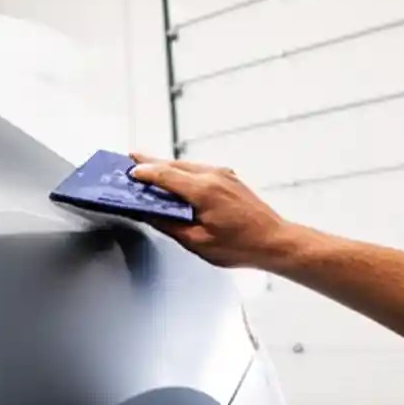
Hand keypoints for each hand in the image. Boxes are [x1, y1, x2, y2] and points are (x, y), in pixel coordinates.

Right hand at [128, 154, 294, 268]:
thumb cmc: (240, 245)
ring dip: (167, 166)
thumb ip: (169, 225)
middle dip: (151, 162)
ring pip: (187, 165)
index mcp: (203, 191)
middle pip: (174, 165)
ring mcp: (224, 175)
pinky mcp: (230, 179)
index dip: (144, 173)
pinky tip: (176, 177)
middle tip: (131, 159)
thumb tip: (149, 214)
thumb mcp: (197, 242)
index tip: (129, 172)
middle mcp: (213, 176)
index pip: (165, 175)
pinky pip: (200, 170)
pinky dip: (183, 171)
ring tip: (149, 167)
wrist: (274, 241)